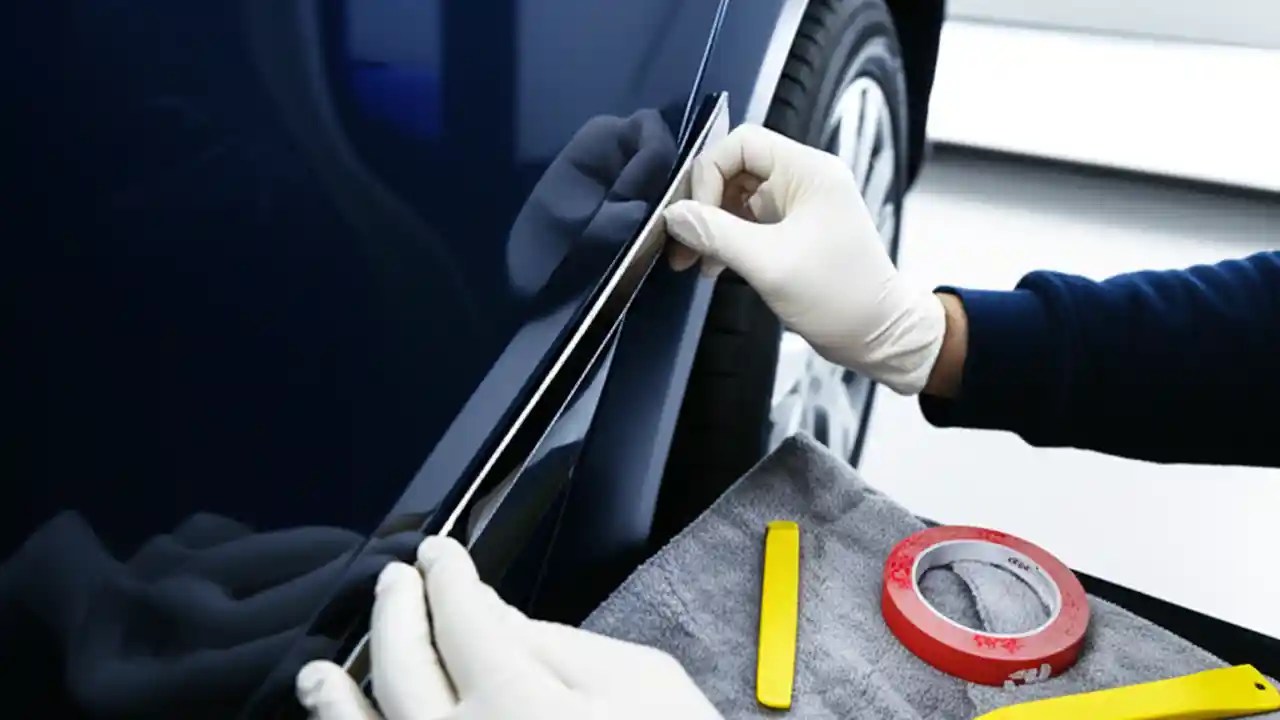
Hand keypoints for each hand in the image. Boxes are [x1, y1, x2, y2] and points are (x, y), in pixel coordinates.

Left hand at [295, 537, 721, 719]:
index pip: (462, 619)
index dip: (445, 576)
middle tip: (397, 582)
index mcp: (524, 708)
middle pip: (402, 669)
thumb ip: (553, 641)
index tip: (439, 556)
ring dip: (337, 703)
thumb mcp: (639, 681)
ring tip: (321, 672)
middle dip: (395, 613)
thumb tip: (485, 609)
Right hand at [663, 124, 944, 394]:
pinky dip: (726, 241)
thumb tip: (672, 215)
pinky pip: (747, 222)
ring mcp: (798, 205)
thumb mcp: (768, 264)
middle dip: (703, 204)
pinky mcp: (793, 231)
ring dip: (710, 226)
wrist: (877, 335)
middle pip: (736, 169)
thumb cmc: (835, 296)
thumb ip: (715, 234)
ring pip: (737, 198)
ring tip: (691, 262)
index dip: (709, 172)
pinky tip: (711, 268)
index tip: (694, 215)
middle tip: (680, 243)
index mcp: (808, 171)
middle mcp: (804, 179)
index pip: (742, 143)